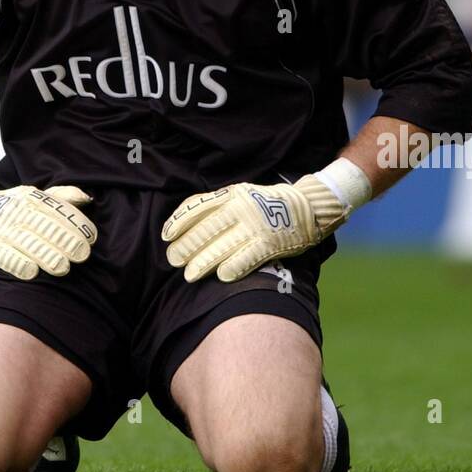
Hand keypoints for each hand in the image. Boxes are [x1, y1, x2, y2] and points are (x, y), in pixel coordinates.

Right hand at [0, 182, 97, 279]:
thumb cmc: (9, 205)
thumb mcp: (32, 195)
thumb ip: (60, 197)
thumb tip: (87, 199)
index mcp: (31, 199)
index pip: (57, 211)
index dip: (75, 224)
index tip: (91, 238)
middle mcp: (17, 213)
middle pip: (45, 227)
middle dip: (65, 241)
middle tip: (81, 255)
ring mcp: (2, 230)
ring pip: (28, 243)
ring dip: (47, 256)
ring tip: (63, 268)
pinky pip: (4, 256)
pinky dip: (18, 264)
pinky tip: (32, 273)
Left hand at [162, 175, 349, 282]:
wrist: (306, 207)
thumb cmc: (265, 203)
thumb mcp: (239, 194)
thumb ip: (216, 205)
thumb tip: (184, 220)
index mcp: (230, 195)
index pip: (198, 207)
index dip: (179, 222)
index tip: (166, 235)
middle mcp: (240, 209)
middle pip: (206, 229)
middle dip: (187, 246)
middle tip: (173, 259)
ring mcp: (254, 226)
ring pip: (222, 246)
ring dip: (203, 262)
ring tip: (189, 275)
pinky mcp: (269, 243)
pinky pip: (247, 257)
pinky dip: (233, 267)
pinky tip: (222, 277)